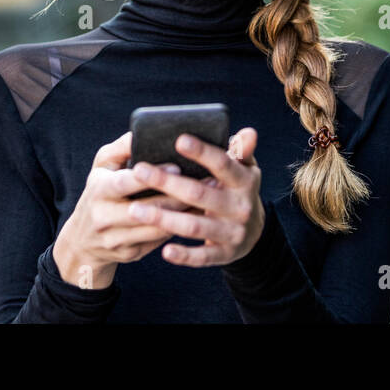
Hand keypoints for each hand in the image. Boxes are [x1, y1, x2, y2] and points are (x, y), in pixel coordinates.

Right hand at [53, 131, 203, 288]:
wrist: (83, 239)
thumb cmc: (99, 191)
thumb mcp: (102, 166)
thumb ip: (121, 148)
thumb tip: (142, 132)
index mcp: (98, 190)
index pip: (125, 183)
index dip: (151, 177)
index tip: (177, 167)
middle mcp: (104, 217)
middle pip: (147, 209)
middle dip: (178, 196)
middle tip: (207, 182)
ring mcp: (117, 239)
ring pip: (157, 228)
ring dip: (186, 214)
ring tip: (209, 198)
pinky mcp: (130, 254)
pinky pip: (159, 240)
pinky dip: (180, 227)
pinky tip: (199, 215)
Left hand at [125, 127, 263, 266]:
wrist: (254, 232)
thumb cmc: (239, 190)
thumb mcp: (245, 169)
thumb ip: (242, 150)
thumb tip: (248, 133)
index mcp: (244, 181)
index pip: (222, 164)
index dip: (202, 153)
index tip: (179, 140)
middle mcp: (240, 207)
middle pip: (199, 194)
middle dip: (168, 182)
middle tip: (139, 170)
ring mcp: (233, 232)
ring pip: (194, 225)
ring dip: (164, 218)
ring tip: (134, 210)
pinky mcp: (224, 254)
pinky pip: (202, 257)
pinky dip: (184, 255)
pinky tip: (164, 250)